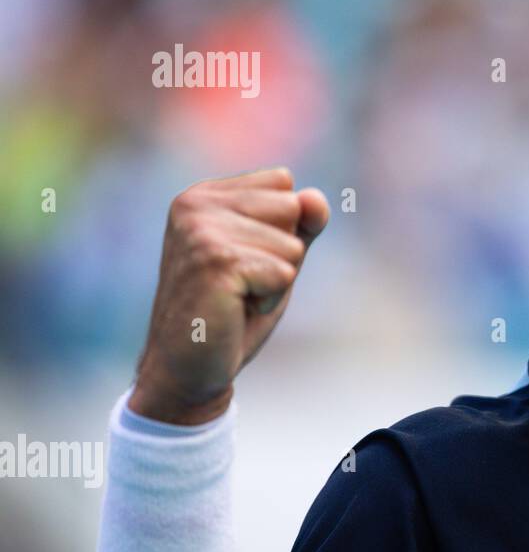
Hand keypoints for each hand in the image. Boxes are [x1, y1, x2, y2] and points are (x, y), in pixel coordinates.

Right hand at [128, 167, 328, 423]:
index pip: (285, 185)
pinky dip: (270, 299)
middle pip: (293, 208)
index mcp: (204, 194)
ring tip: (237, 297)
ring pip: (291, 244)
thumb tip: (315, 199)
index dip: (281, 229)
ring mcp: (201, 232)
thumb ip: (302, 221)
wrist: (189, 366)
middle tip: (242, 283)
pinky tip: (235, 310)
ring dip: (276, 280)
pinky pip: (285, 273)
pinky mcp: (216, 264)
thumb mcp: (275, 254)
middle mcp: (195, 204)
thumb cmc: (233, 310)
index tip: (244, 260)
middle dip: (282, 253)